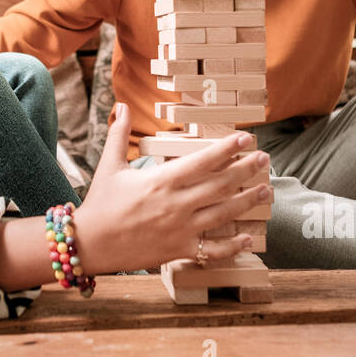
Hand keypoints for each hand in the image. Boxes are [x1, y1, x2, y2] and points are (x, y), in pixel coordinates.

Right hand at [73, 102, 271, 273]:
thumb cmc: (100, 204)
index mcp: (161, 180)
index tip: (246, 137)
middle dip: (246, 169)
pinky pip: (212, 250)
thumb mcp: (109, 165)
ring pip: (223, 213)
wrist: (90, 244)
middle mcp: (176, 204)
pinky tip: (246, 236)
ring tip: (265, 190)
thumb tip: (119, 106)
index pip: (203, 161)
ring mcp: (180, 229)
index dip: (227, 148)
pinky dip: (232, 245)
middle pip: (221, 185)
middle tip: (264, 158)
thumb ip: (118, 134)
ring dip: (247, 200)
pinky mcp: (179, 250)